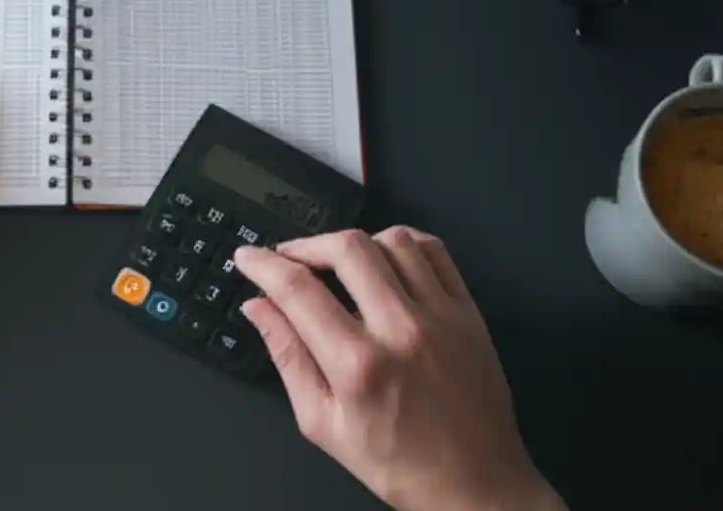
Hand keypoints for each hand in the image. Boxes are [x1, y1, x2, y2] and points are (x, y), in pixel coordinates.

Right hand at [235, 228, 563, 510]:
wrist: (474, 481)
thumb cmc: (393, 461)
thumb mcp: (322, 422)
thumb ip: (288, 356)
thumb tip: (257, 306)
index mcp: (357, 364)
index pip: (298, 290)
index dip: (263, 265)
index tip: (247, 257)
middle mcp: (401, 329)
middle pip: (347, 248)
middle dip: (306, 245)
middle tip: (288, 259)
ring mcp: (441, 316)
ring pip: (391, 240)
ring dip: (353, 244)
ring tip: (336, 264)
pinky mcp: (468, 312)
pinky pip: (434, 251)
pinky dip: (402, 241)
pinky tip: (383, 258)